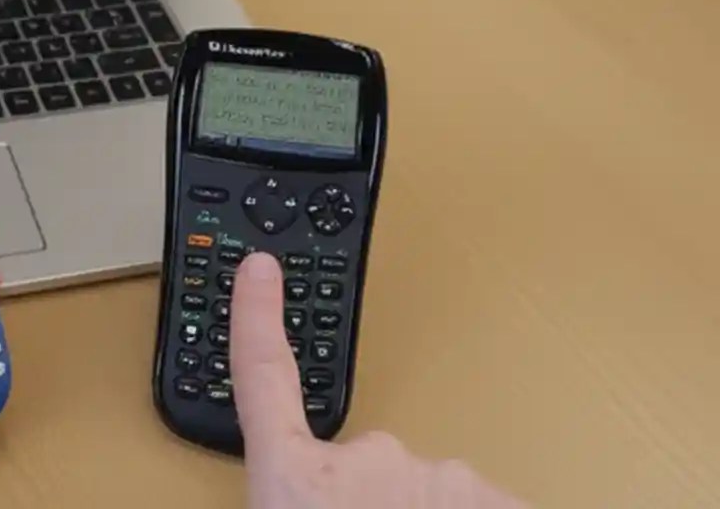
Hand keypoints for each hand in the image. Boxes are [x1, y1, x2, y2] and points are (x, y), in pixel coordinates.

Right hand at [229, 253, 524, 508]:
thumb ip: (287, 499)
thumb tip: (287, 497)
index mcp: (296, 482)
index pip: (262, 381)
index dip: (256, 318)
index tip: (259, 268)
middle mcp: (364, 461)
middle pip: (367, 469)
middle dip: (371, 505)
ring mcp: (436, 475)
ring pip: (429, 494)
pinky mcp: (498, 498)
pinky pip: (480, 508)